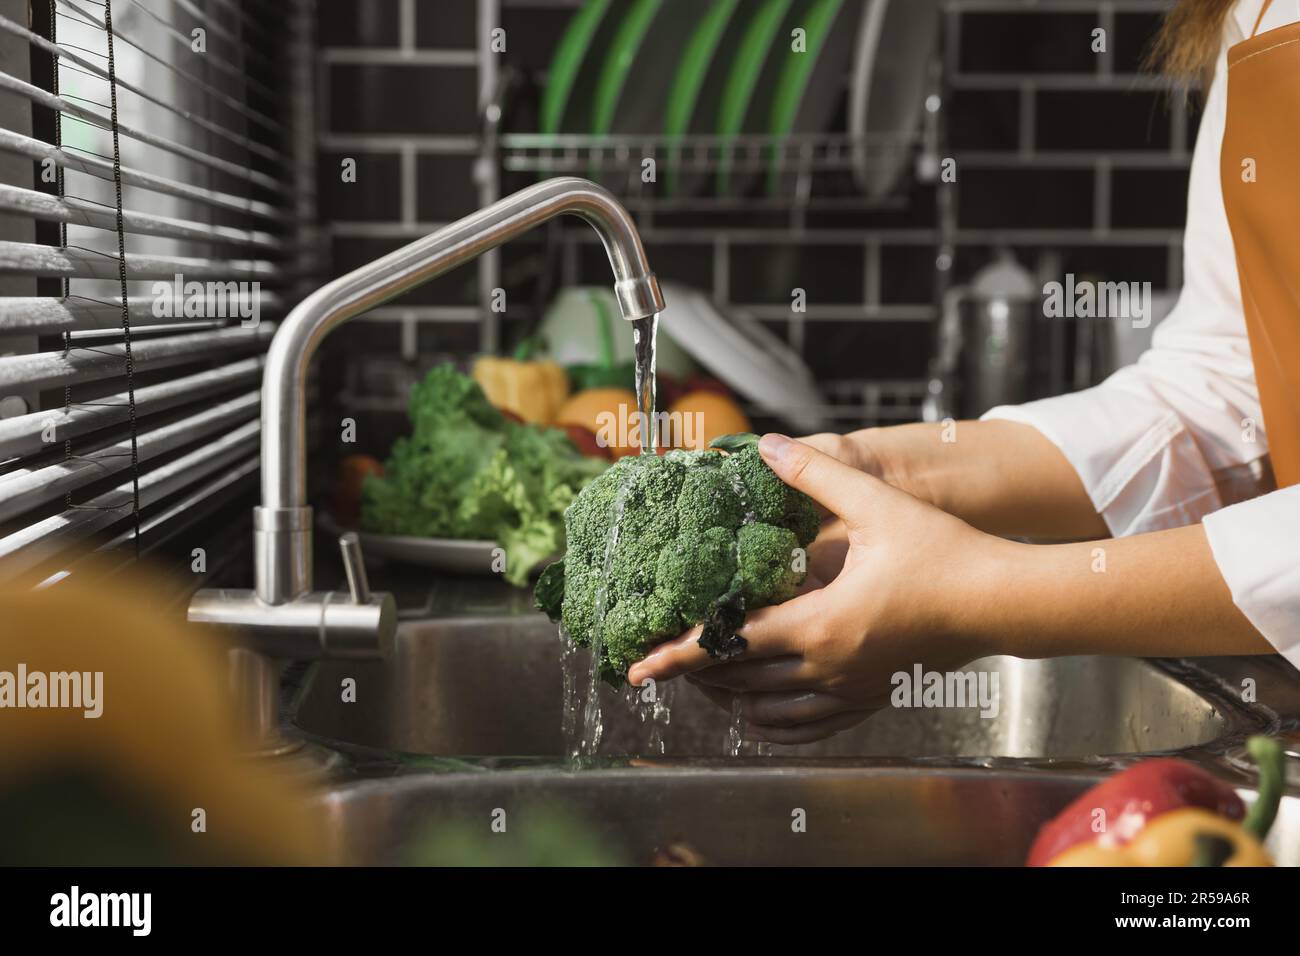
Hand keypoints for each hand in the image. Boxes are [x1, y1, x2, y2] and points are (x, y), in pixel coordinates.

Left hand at [626, 434, 1006, 743]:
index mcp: (819, 624)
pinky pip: (810, 724)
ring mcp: (849, 688)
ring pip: (770, 709)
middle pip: (741, 681)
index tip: (637, 669)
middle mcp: (827, 666)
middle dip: (696, 676)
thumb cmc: (942, 553)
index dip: (679, 656)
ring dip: (730, 699)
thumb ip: (815, 475)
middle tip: (659, 665)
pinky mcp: (870, 695)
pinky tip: (758, 719)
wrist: (999, 601)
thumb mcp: (875, 507)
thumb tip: (765, 445)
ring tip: (700, 686)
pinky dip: (774, 724)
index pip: (730, 643)